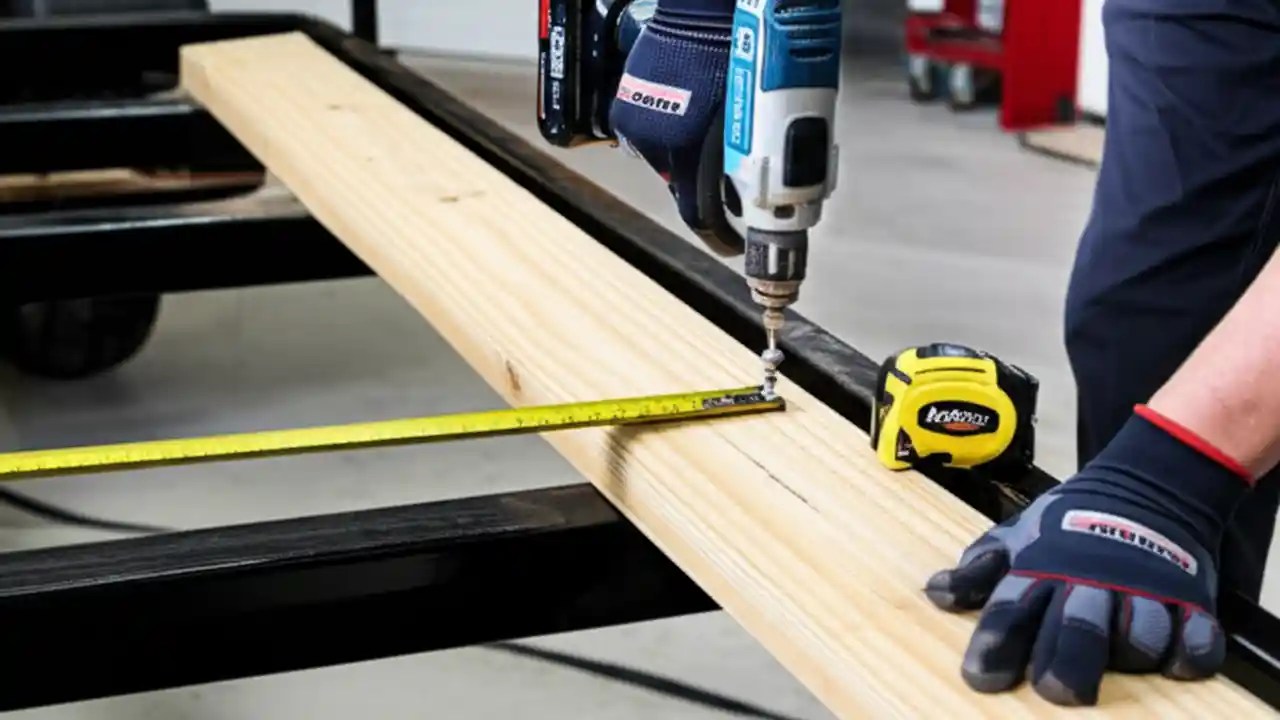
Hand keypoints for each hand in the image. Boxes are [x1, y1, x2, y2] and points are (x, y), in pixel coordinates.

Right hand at [608, 0, 741, 254]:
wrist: (701, 14)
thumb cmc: (730, 53)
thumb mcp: (748, 118)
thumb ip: (745, 159)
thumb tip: (753, 191)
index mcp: (686, 153)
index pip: (700, 217)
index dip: (720, 236)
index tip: (732, 242)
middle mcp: (655, 146)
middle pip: (682, 184)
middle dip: (704, 181)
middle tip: (726, 163)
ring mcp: (636, 126)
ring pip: (664, 158)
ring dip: (684, 151)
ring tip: (702, 121)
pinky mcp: (625, 107)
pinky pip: (647, 133)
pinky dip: (664, 129)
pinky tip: (684, 106)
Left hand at [926, 408, 1251, 705]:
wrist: (1146, 484)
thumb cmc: (1070, 521)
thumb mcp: (1017, 534)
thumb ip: (979, 568)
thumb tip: (936, 592)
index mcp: (1042, 567)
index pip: (1011, 609)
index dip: (994, 644)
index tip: (980, 677)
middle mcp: (1091, 579)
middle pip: (1077, 628)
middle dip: (1064, 663)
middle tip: (1054, 690)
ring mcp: (1144, 588)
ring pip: (1139, 636)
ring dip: (1129, 654)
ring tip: (1118, 662)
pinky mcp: (1190, 598)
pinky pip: (1196, 639)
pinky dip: (1189, 654)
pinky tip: (1175, 659)